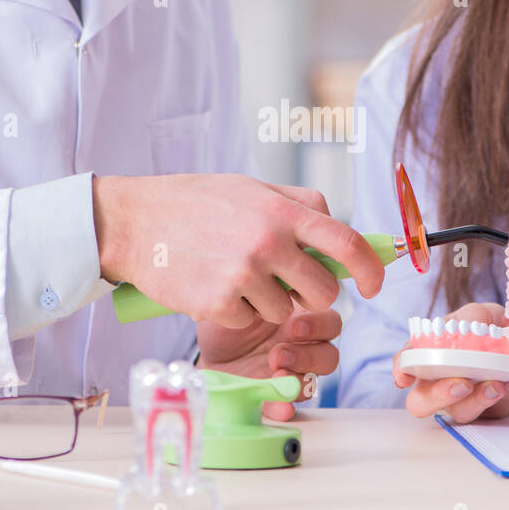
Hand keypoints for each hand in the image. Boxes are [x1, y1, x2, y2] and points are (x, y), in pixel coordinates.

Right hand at [92, 174, 384, 327]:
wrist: (135, 221)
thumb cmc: (195, 202)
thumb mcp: (252, 188)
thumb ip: (299, 206)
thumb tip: (340, 231)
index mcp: (282, 211)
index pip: (347, 243)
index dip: (370, 269)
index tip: (373, 285)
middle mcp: (269, 242)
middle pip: (324, 291)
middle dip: (313, 295)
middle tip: (287, 283)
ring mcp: (244, 275)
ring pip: (285, 311)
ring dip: (267, 302)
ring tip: (235, 274)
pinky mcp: (219, 304)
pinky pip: (249, 321)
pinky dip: (235, 311)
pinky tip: (212, 285)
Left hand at [196, 307, 339, 420]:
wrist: (202, 352)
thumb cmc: (225, 321)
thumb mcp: (237, 304)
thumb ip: (256, 302)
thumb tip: (265, 300)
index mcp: (300, 319)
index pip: (329, 322)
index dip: (319, 325)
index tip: (294, 327)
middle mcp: (301, 348)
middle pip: (328, 355)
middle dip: (308, 356)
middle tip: (278, 355)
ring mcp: (289, 375)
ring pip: (313, 381)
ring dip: (297, 381)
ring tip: (273, 375)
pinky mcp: (273, 397)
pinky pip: (287, 407)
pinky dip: (284, 408)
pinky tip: (279, 406)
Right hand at [391, 302, 508, 422]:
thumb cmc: (490, 326)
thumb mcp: (482, 314)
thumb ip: (473, 316)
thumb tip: (470, 327)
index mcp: (430, 356)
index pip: (406, 364)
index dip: (401, 371)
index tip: (405, 377)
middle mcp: (440, 383)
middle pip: (421, 403)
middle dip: (437, 397)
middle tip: (461, 383)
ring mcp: (464, 400)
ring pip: (458, 413)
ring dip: (475, 401)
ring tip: (494, 386)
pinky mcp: (489, 410)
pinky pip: (490, 412)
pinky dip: (500, 399)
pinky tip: (507, 385)